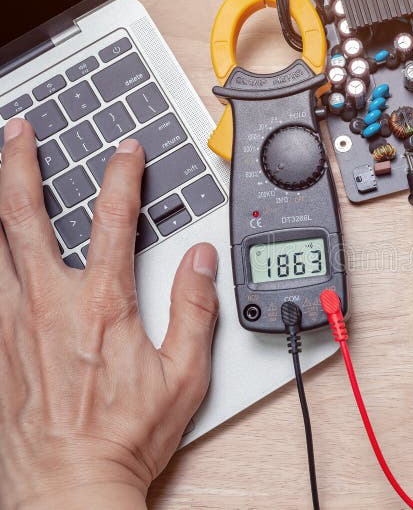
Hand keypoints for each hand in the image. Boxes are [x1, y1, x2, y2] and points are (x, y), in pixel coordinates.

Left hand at [0, 120, 219, 508]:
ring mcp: (12, 324)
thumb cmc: (124, 434)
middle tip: (20, 132)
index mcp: (102, 306)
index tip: (126, 152)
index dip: (122, 176)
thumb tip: (200, 259)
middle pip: (24, 217)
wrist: (70, 483)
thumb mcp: (184, 374)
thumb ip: (195, 307)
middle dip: (19, 165)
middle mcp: (48, 305)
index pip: (114, 221)